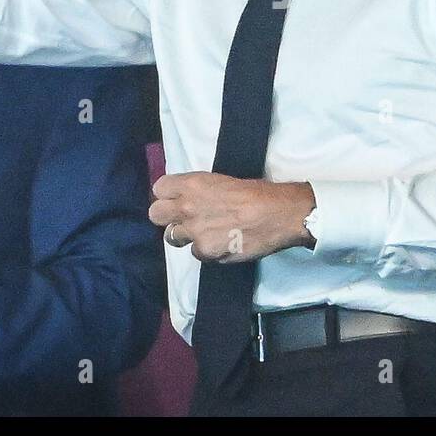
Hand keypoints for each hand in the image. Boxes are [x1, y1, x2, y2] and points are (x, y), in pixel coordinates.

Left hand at [149, 173, 314, 262]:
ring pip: (173, 238)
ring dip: (187, 236)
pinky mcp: (206, 252)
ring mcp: (195, 232)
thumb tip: (190, 199)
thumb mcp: (222, 181)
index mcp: (192, 184)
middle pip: (156, 215)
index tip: (177, 199)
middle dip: (168, 217)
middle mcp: (187, 207)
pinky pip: (197, 254)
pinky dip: (207, 251)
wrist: (279, 214)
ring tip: (208, 233)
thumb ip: (200, 191)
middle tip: (184, 219)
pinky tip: (223, 244)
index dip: (168, 195)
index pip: (159, 189)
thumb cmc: (257, 192)